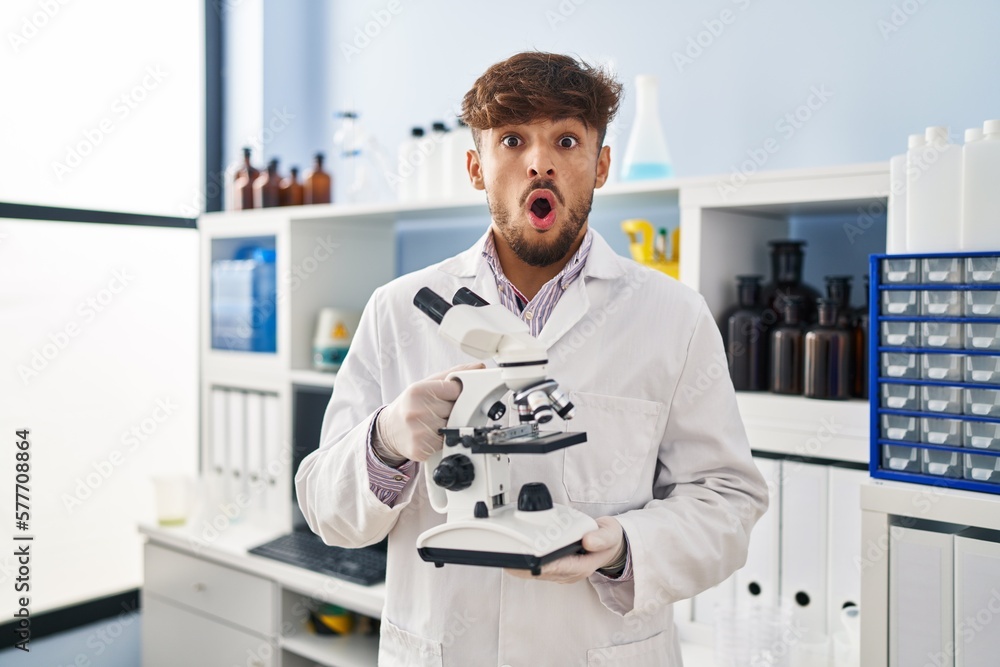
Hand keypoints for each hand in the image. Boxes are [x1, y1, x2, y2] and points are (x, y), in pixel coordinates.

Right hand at [374, 363, 483, 463]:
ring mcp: (418, 432)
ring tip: (435, 423)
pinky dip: (444, 441)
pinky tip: (432, 436)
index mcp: (417, 391)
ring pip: (454, 427)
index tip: (450, 396)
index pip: (456, 389)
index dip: (457, 393)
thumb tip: (479, 367)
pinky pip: (447, 444)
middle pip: (456, 409)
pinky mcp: (420, 449)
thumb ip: (453, 374)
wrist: (389, 429)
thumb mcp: (427, 384)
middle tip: (439, 411)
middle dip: (453, 410)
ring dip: (450, 427)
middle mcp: (416, 411)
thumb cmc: (411, 404)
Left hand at [505, 516, 624, 583]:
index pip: (558, 567)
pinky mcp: (555, 568)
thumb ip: (602, 537)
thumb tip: (588, 540)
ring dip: (522, 565)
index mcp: (582, 566)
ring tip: (505, 555)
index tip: (526, 560)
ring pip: (537, 572)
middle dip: (524, 565)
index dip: (541, 564)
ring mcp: (561, 572)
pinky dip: (525, 563)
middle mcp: (569, 573)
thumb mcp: (610, 534)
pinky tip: (513, 556)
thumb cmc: (608, 538)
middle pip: (542, 572)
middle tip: (507, 555)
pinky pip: (537, 569)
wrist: (610, 544)